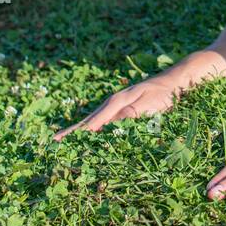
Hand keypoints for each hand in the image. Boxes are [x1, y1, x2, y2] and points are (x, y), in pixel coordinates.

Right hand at [54, 74, 178, 140]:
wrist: (172, 82)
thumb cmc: (162, 93)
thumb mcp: (150, 103)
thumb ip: (133, 112)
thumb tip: (116, 123)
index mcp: (116, 103)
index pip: (94, 122)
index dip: (79, 133)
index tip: (63, 142)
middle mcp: (112, 104)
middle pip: (88, 121)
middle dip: (71, 132)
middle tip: (53, 143)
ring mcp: (115, 107)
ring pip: (93, 122)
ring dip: (79, 131)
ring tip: (63, 141)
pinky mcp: (121, 110)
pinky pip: (103, 122)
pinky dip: (92, 129)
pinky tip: (88, 136)